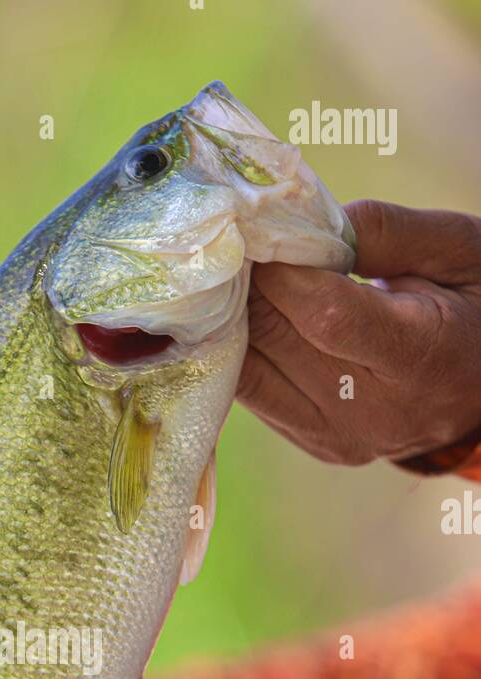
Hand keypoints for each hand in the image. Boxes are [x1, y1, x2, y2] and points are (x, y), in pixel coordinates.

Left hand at [237, 200, 480, 463]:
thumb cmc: (476, 305)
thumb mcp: (460, 251)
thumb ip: (387, 232)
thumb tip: (306, 224)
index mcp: (423, 356)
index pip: (328, 317)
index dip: (282, 273)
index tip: (259, 231)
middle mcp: (377, 411)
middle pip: (279, 342)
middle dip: (248, 287)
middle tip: (235, 242)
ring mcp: (341, 436)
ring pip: (251, 372)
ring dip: (233, 319)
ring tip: (238, 275)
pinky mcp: (316, 442)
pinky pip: (254, 392)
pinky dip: (242, 348)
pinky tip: (247, 313)